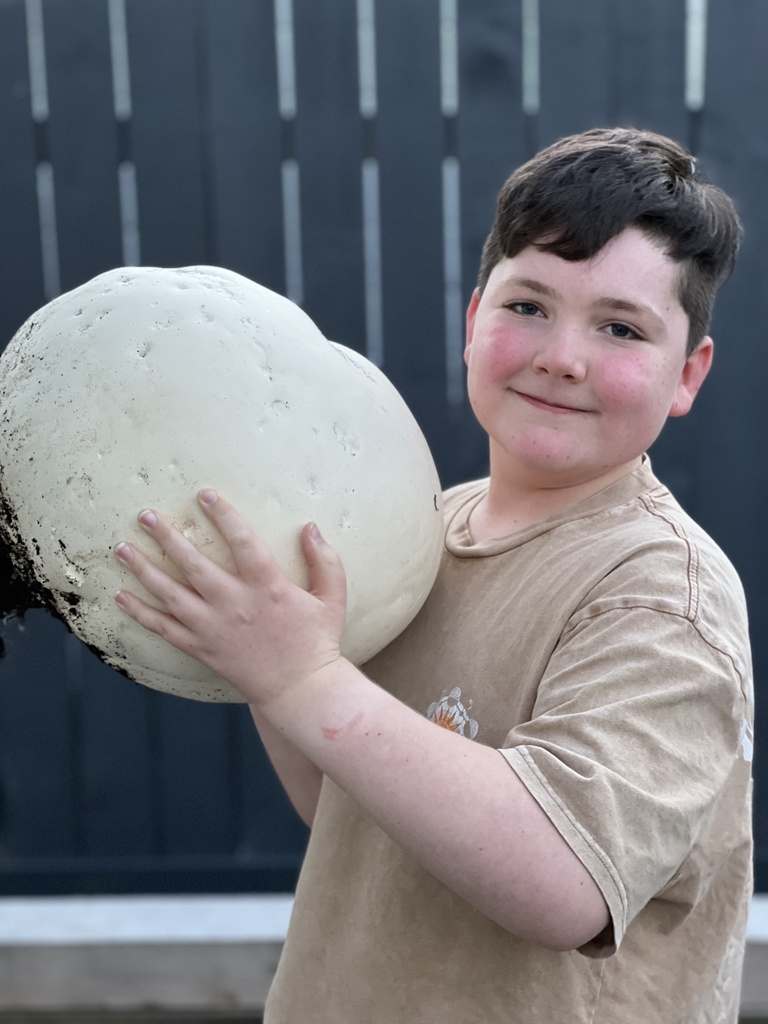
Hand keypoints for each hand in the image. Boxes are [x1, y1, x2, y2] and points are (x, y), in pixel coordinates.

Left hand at [113, 490, 347, 708]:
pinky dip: (140, 613)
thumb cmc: (318, 641)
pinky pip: (164, 629)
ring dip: (144, 570)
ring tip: (122, 549)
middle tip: (146, 516)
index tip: (205, 495)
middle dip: (167, 537)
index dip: (223, 515)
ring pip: (170, 594)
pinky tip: (121, 596)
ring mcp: (214, 627)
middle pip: (193, 564)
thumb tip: (310, 527)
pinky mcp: (202, 649)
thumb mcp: (332, 597)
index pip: (242, 541)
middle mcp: (235, 604)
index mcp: (268, 586)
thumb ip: (324, 560)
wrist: (300, 689)